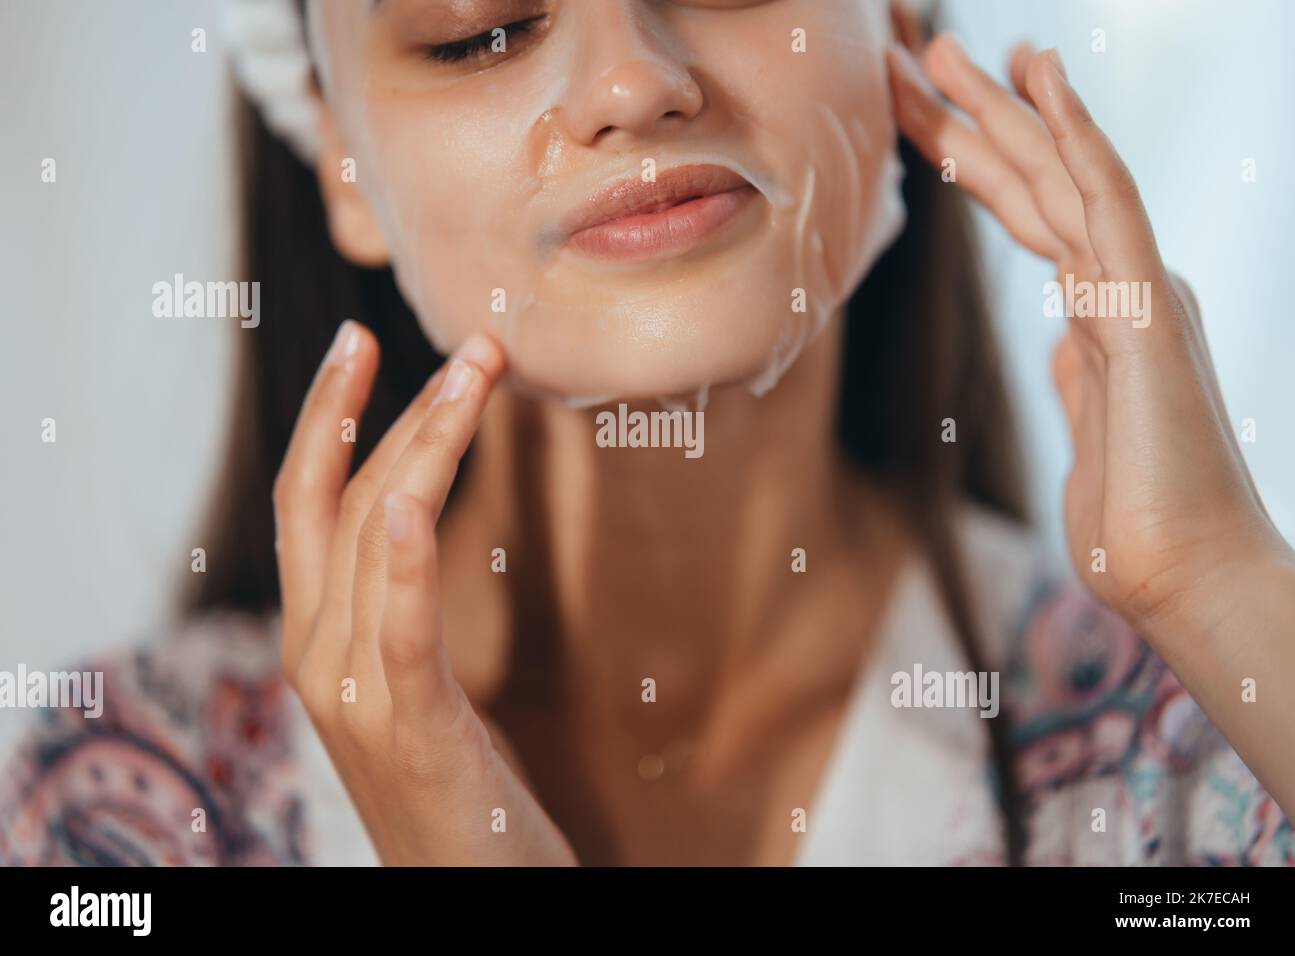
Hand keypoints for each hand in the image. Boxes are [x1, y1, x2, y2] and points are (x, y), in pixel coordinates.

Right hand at [273, 321, 575, 865]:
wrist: (465, 890)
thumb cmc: (452, 788)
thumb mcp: (415, 685)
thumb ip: (396, 612)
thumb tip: (409, 529)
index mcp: (318, 638)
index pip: (312, 503)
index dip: (331, 417)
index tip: (361, 343)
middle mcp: (317, 655)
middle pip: (344, 501)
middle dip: (398, 409)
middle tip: (467, 340)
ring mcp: (353, 694)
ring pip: (378, 540)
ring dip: (429, 447)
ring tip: (477, 374)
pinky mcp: (409, 728)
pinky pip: (401, 630)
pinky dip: (407, 563)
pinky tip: (420, 504)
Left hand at [887, 35, 1292, 636]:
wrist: (1185, 580)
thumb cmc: (1137, 524)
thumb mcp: (1091, 433)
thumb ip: (1084, 374)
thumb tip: (1068, 339)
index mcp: (1101, 314)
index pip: (1023, 218)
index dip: (970, 162)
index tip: (917, 122)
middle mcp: (1121, 288)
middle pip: (1031, 184)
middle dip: (969, 118)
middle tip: (911, 54)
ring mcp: (1138, 294)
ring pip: (1061, 178)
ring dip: (1005, 109)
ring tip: (952, 48)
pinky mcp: (1149, 313)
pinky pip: (1109, 206)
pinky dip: (1078, 140)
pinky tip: (1047, 85)